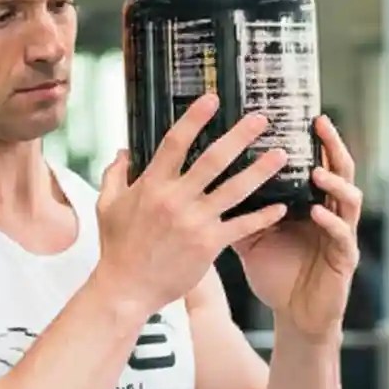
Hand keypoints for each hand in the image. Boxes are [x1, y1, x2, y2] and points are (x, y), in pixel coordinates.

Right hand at [94, 94, 289, 315]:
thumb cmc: (116, 249)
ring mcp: (194, 222)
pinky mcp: (209, 245)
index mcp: (152, 185)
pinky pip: (242, 226)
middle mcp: (176, 199)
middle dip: (240, 136)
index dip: (195, 118)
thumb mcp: (107, 205)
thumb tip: (123, 151)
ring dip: (261, 170)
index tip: (212, 99)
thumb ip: (115, 174)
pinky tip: (281, 206)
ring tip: (281, 154)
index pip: (175, 142)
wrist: (126, 289)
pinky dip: (263, 216)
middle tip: (261, 119)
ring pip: (234, 189)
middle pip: (213, 159)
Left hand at [232, 115, 361, 342]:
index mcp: (310, 203)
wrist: (294, 315)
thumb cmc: (277, 274)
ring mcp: (341, 235)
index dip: (315, 140)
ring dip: (334, 183)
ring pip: (348, 199)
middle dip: (332, 146)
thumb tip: (205, 184)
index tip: (304, 114)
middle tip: (320, 123)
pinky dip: (330, 223)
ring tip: (318, 171)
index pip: (317, 162)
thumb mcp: (251, 237)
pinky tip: (318, 213)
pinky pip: (342, 236)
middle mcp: (330, 212)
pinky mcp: (344, 260)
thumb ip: (238, 209)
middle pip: (340, 170)